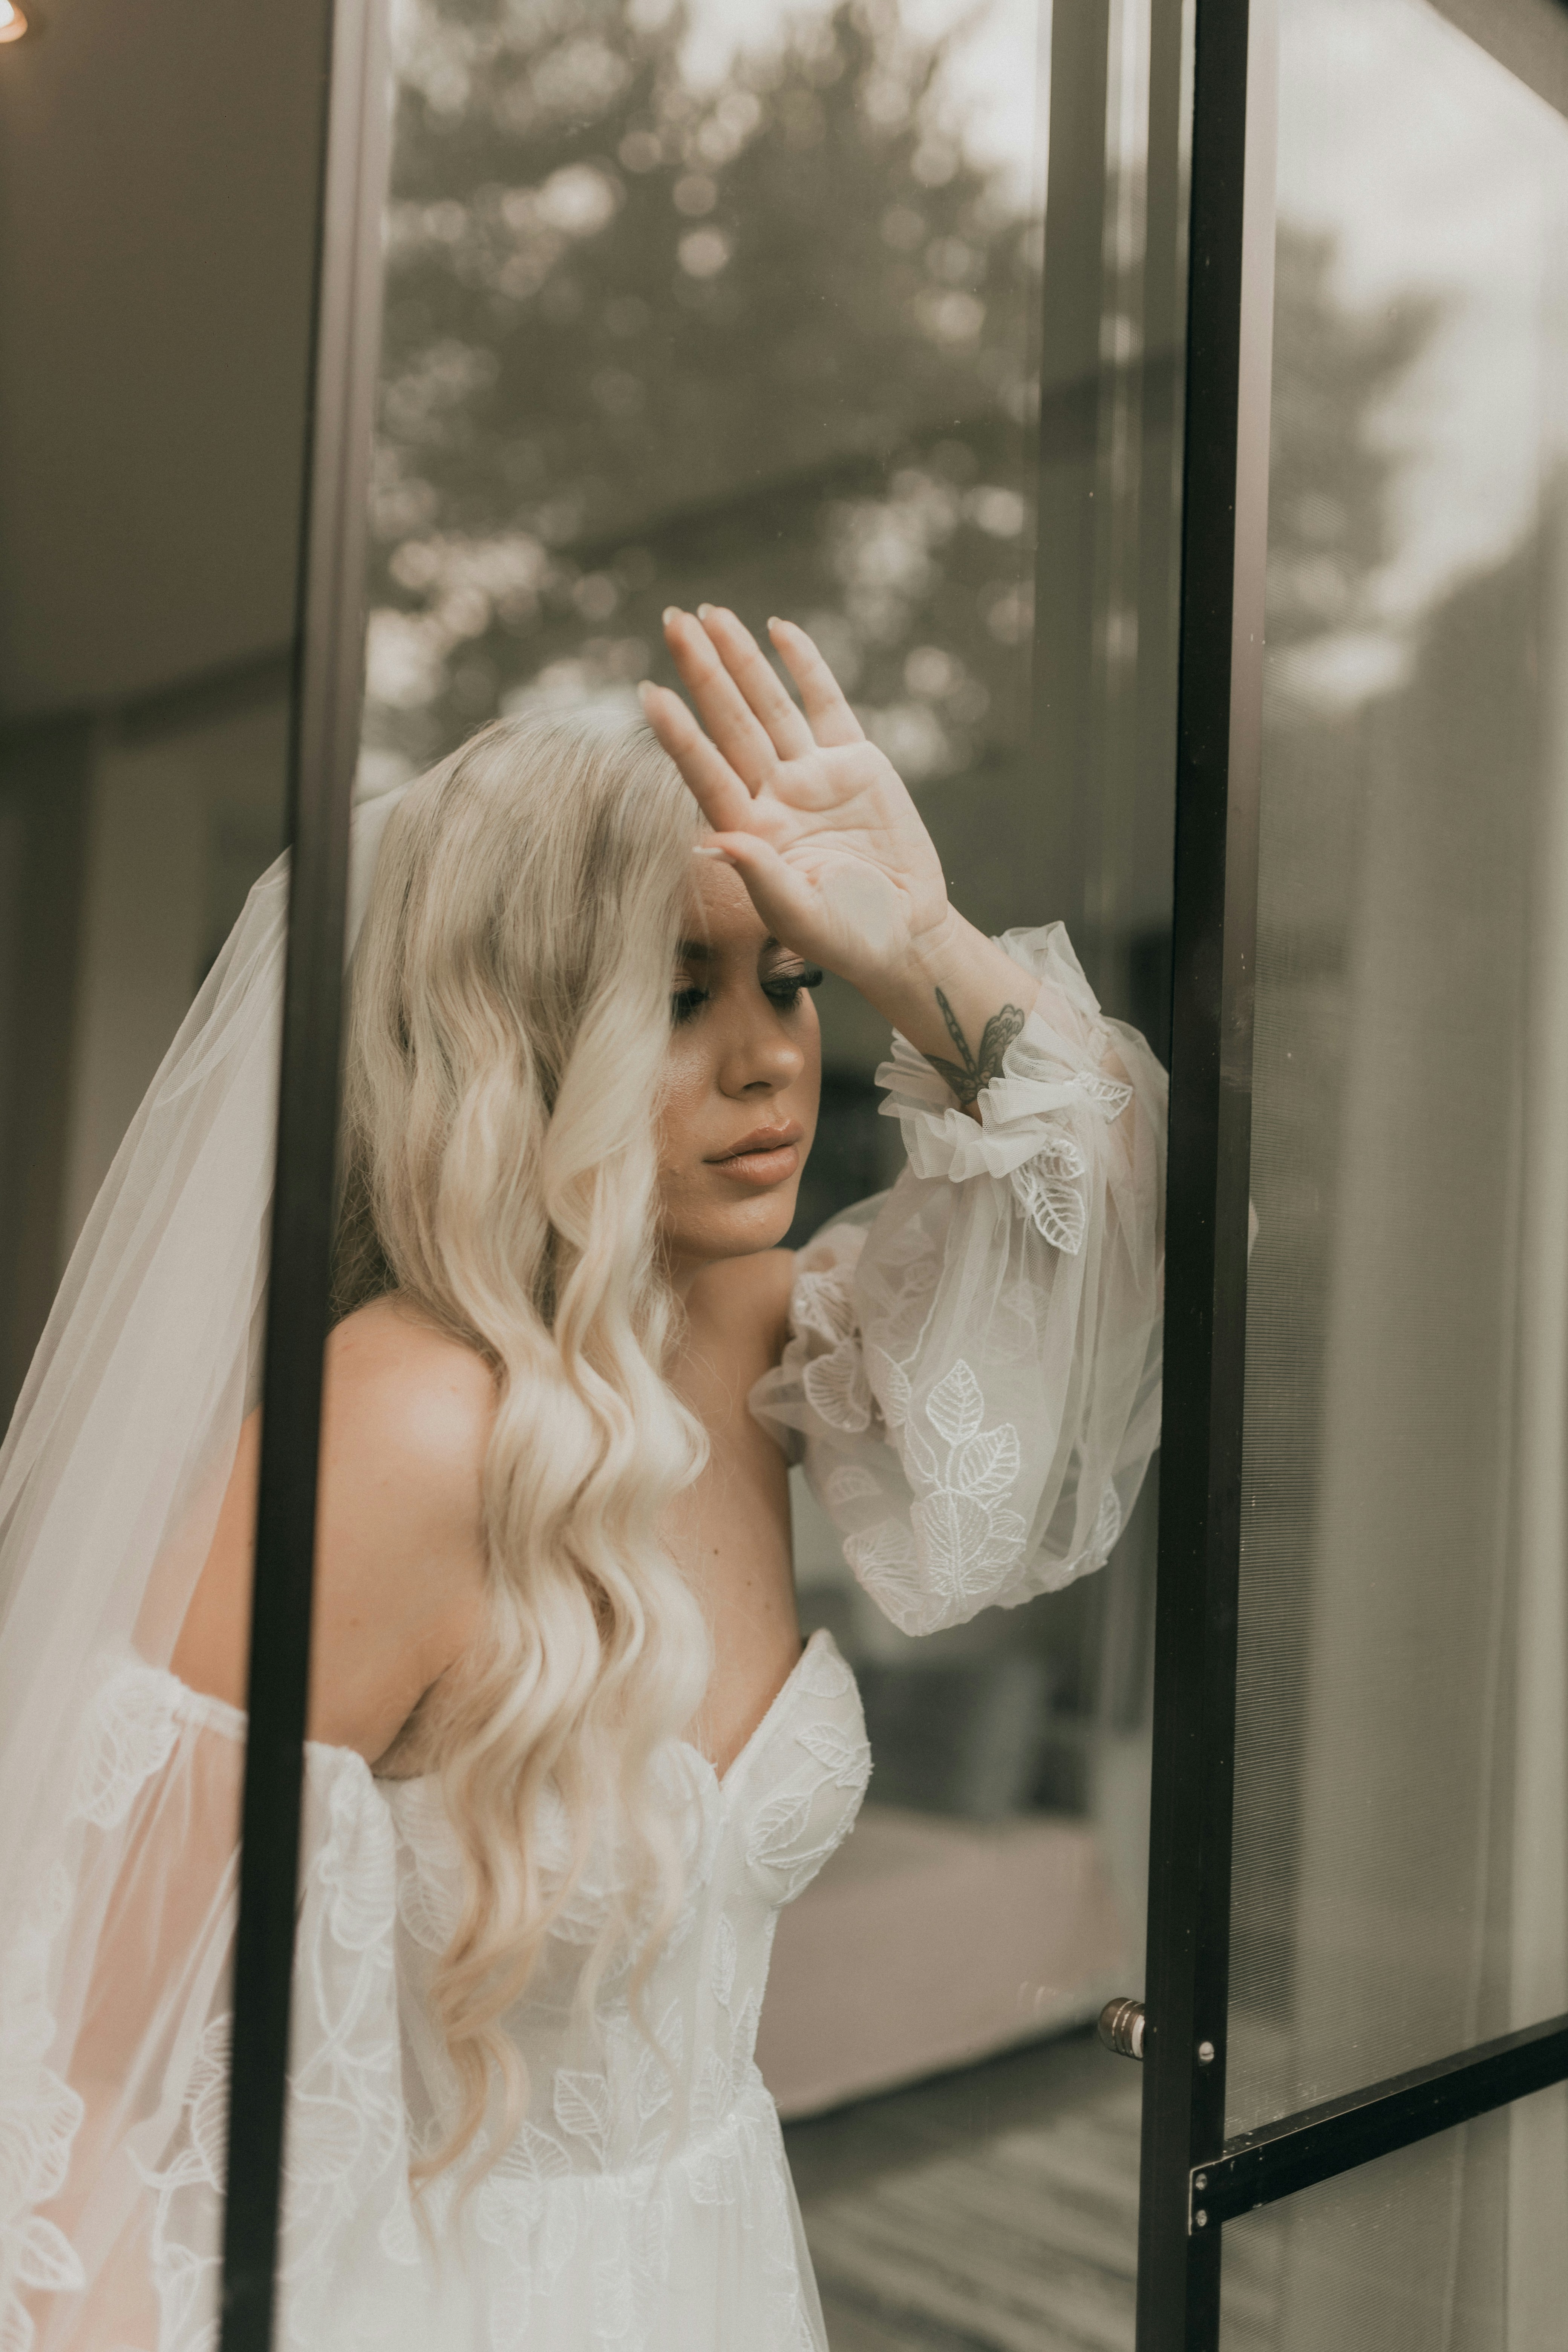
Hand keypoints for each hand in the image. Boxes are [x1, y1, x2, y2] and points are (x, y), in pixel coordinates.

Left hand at [639, 605, 957, 995]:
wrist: (905, 933)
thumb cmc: (849, 937)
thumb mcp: (804, 919)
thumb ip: (762, 879)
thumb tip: (716, 841)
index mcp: (752, 833)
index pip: (707, 774)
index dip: (679, 736)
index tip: (649, 694)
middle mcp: (773, 796)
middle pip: (730, 724)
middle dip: (702, 672)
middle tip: (670, 622)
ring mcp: (812, 775)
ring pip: (770, 705)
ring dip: (741, 659)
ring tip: (709, 614)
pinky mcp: (855, 762)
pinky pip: (825, 703)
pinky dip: (805, 665)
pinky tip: (778, 629)